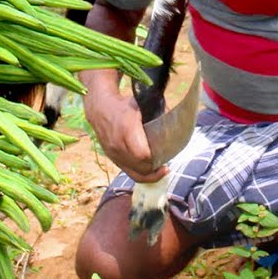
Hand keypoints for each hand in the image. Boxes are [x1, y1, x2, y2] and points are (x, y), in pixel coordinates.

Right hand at [81, 69, 168, 183]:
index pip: (143, 155)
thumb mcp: (141, 104)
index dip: (155, 161)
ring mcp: (112, 152)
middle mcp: (118, 144)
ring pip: (134, 173)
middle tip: (165, 167)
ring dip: (148, 174)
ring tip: (159, 171)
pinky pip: (127, 171)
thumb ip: (158, 112)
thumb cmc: (124, 105)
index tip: (166, 161)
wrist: (100, 107)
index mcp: (127, 129)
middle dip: (154, 170)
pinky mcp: (111, 157)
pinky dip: (139, 174)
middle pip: (140, 167)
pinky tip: (148, 171)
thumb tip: (177, 120)